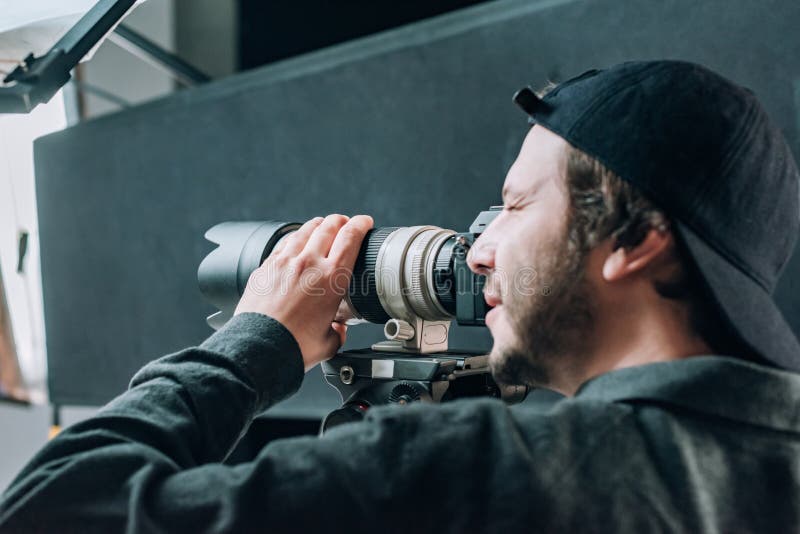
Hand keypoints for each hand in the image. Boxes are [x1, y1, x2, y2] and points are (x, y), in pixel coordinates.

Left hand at [234, 214, 373, 370]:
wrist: (259, 347)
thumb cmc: (293, 346)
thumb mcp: (329, 342)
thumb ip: (338, 332)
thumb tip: (338, 329)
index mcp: (332, 279)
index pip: (351, 237)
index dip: (360, 224)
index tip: (364, 222)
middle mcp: (309, 263)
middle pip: (329, 226)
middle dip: (340, 221)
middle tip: (345, 223)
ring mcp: (285, 262)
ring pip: (305, 230)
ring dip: (318, 225)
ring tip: (322, 227)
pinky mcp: (266, 266)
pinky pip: (284, 243)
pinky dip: (295, 238)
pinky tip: (297, 242)